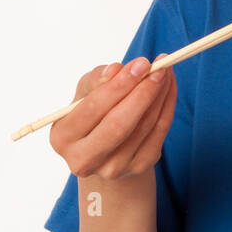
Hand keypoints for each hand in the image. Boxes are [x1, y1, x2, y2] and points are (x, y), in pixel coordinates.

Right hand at [48, 57, 176, 180]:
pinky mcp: (139, 167)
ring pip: (145, 126)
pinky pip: (159, 132)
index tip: (141, 64)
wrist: (105, 150)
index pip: (93, 108)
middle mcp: (84, 159)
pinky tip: (169, 86)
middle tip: (159, 67)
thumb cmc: (91, 113)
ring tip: (166, 70)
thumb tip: (116, 69)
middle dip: (143, 92)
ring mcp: (113, 168)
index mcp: (63, 137)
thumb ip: (97, 80)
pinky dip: (167, 105)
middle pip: (119, 124)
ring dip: (160, 94)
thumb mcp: (85, 93)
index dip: (119, 85)